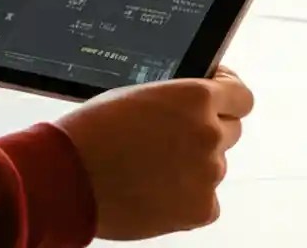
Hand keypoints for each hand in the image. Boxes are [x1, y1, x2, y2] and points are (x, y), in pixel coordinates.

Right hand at [56, 66, 254, 240]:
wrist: (66, 179)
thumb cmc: (92, 132)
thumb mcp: (138, 96)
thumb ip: (177, 101)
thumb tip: (198, 106)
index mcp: (196, 97)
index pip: (241, 97)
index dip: (229, 99)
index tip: (218, 102)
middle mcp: (209, 133)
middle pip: (231, 132)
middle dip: (208, 134)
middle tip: (173, 141)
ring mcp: (208, 173)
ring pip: (214, 168)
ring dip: (193, 168)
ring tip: (152, 171)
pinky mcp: (201, 209)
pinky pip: (206, 201)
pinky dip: (187, 200)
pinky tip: (156, 193)